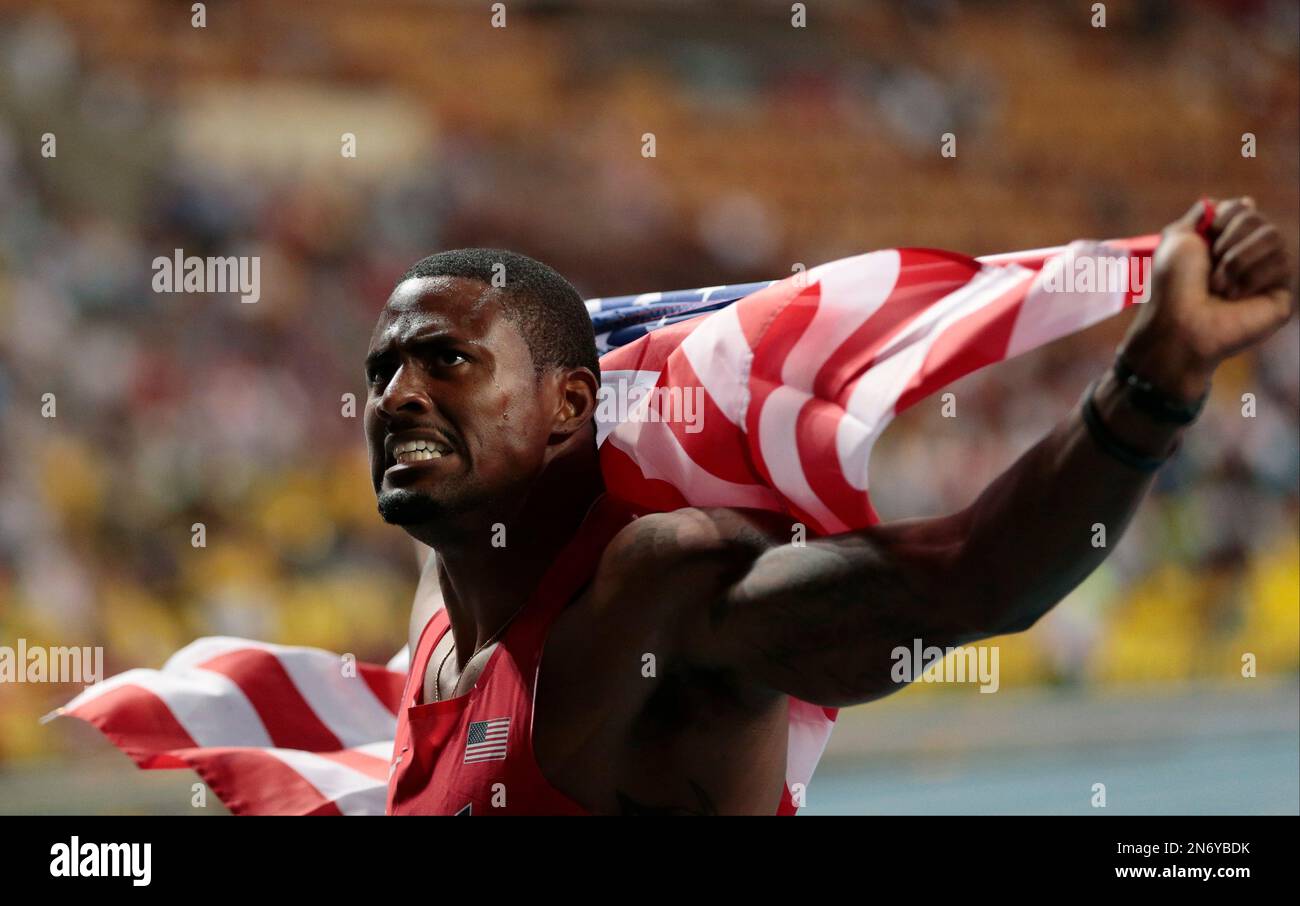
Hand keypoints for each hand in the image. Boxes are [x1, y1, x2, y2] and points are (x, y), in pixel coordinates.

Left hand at [1120, 197, 1295, 402]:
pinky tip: (1235, 297)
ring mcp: (1265, 276)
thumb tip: (1243, 201)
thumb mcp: (1179, 238)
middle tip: (1212, 264)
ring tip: (1219, 286)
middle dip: (1231, 239)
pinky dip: (1251, 277)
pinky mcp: (1280, 295)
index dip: (1225, 218)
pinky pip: (1282, 264)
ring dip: (1237, 260)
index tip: (1208, 235)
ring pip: (1274, 237)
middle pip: (1260, 220)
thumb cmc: (1173, 285)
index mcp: (1223, 242)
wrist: (1179, 323)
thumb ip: (1204, 214)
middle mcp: (1247, 256)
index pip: (1243, 208)